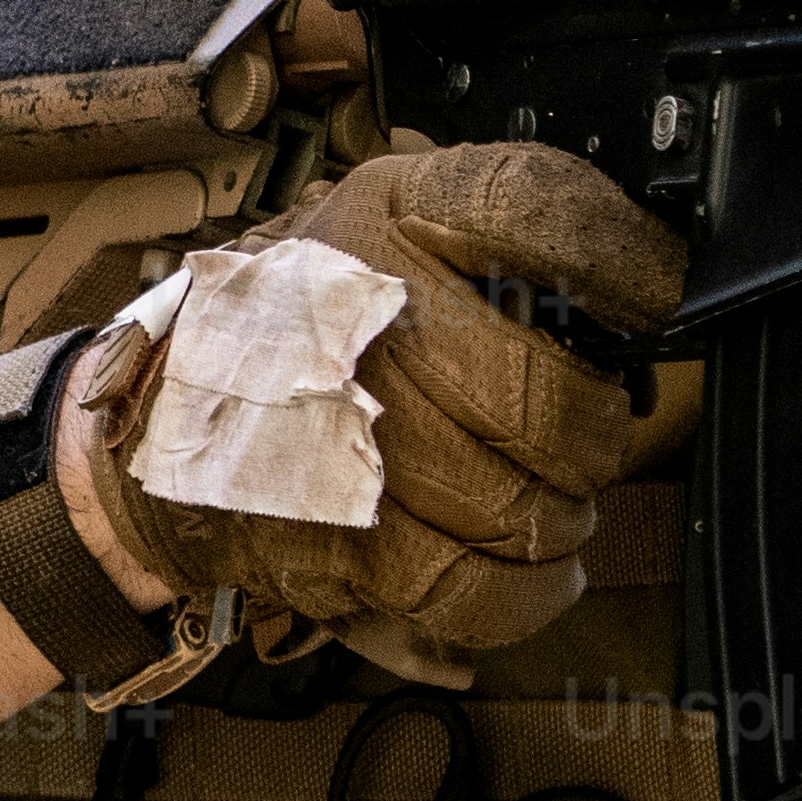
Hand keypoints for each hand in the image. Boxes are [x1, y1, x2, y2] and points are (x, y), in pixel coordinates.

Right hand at [59, 136, 683, 668]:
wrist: (153, 431)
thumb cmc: (290, 328)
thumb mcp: (377, 227)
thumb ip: (494, 234)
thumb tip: (631, 289)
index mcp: (385, 214)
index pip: (538, 208)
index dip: (621, 261)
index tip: (648, 299)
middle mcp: (364, 315)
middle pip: (550, 396)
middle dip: (591, 434)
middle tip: (584, 433)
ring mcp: (349, 435)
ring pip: (527, 503)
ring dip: (562, 515)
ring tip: (548, 499)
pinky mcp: (342, 545)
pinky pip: (484, 590)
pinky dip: (531, 591)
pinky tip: (537, 568)